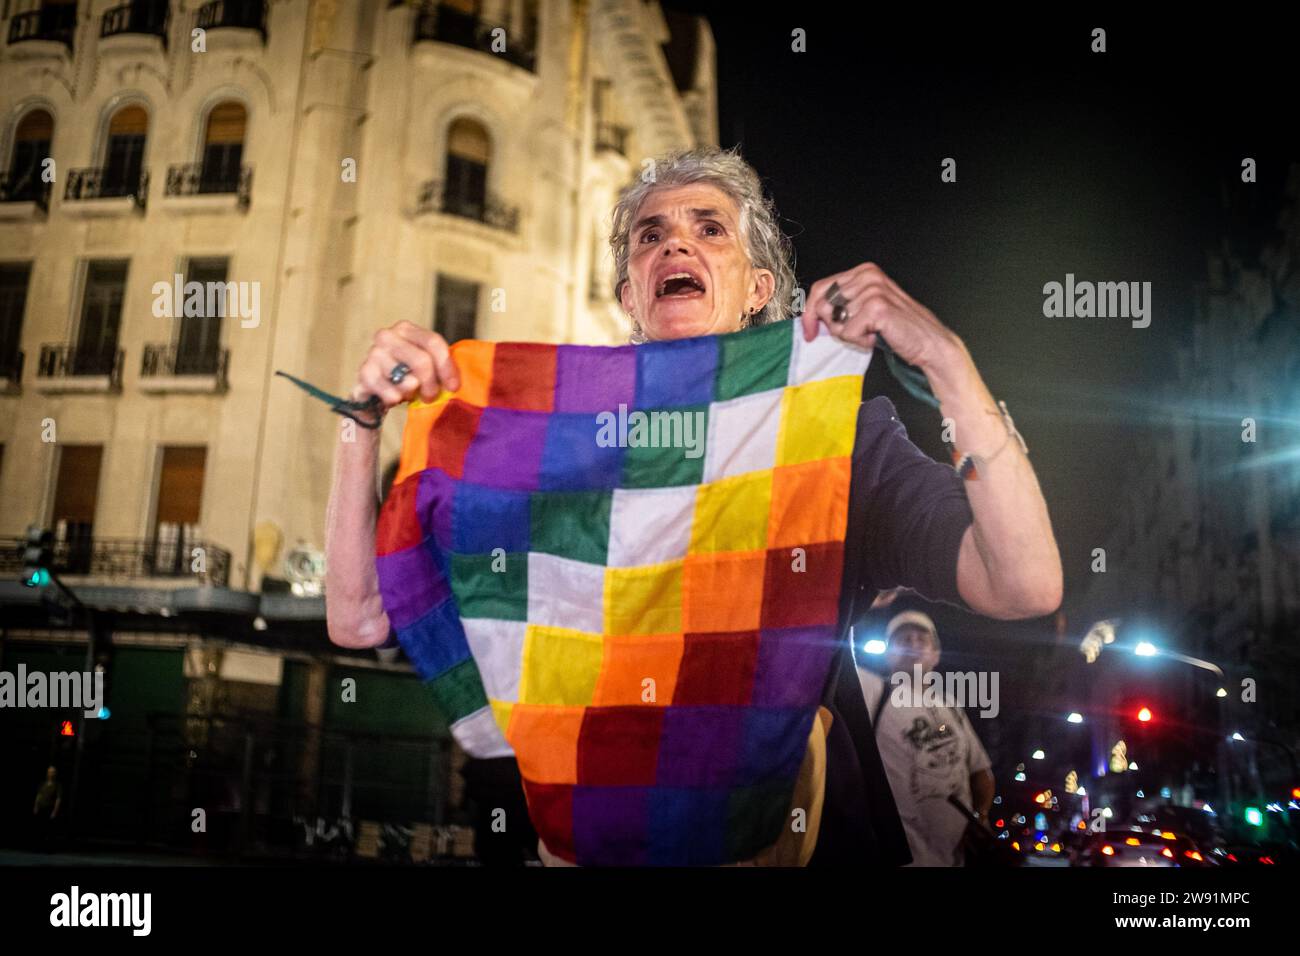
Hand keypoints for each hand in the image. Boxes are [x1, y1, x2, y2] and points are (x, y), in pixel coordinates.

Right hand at [350, 320, 459, 411]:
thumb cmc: (404, 375)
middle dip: (431, 384)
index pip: (433, 343)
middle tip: (431, 397)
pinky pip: (388, 389)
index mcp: (406, 328)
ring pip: (405, 378)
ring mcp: (373, 353)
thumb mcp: (424, 366)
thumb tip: (454, 383)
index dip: (447, 367)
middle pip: (422, 360)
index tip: (454, 387)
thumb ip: (439, 366)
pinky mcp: (364, 373)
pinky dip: (395, 397)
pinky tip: (395, 399)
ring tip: (409, 394)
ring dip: (412, 393)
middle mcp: (387, 336)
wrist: (373, 392)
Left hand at [801, 262, 963, 372]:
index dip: (810, 313)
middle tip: (856, 333)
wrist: (929, 343)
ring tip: (871, 333)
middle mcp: (867, 275)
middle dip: (833, 326)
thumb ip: (842, 304)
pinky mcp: (876, 307)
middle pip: (823, 304)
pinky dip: (860, 342)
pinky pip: (847, 332)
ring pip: (835, 321)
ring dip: (850, 335)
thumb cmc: (897, 329)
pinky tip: (877, 337)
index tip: (809, 332)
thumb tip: (811, 316)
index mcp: (863, 271)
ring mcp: (872, 289)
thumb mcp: (865, 309)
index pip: (820, 287)